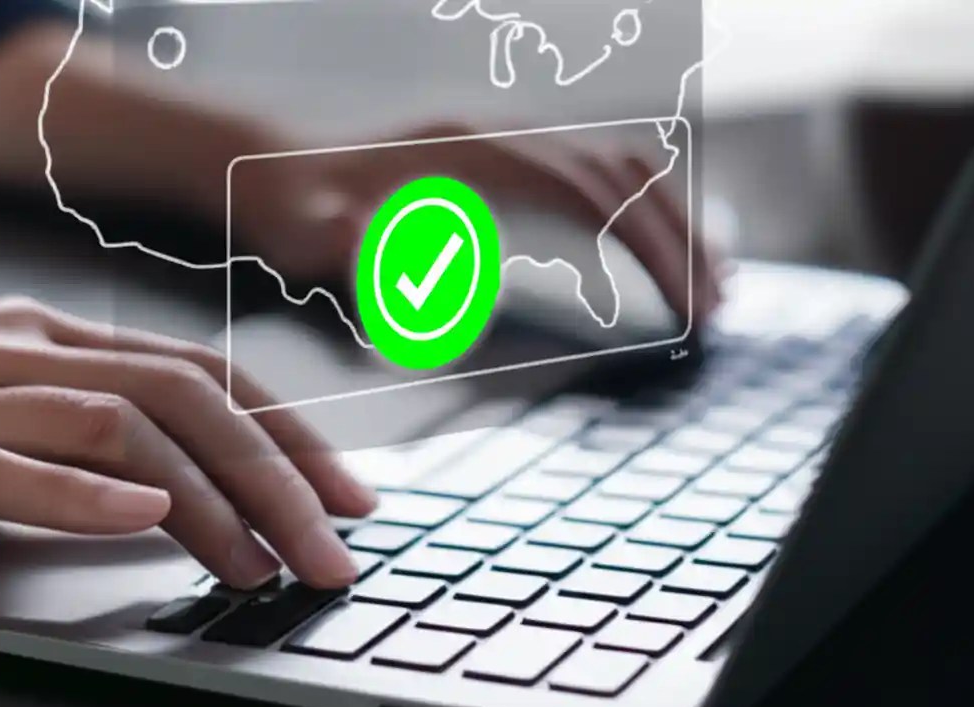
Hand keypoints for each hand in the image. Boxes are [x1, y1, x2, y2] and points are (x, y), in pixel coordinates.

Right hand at [0, 297, 375, 588]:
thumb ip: (80, 425)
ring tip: (260, 562)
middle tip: (336, 541)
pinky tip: (141, 514)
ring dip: (205, 499)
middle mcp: (20, 350)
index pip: (202, 369)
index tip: (345, 490)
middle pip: (185, 396)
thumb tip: (182, 480)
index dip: (287, 429)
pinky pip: (6, 466)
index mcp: (49, 335)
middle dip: (277, 474)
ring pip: (117, 426)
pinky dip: (81, 492)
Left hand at [231, 121, 722, 318]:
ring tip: (706, 274)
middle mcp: (494, 134)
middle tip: (718, 305)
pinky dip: (629, 201)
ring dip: (665, 216)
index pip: (592, 196)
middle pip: (621, 174)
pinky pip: (582, 163)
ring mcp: (494, 137)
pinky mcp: (487, 152)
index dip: (650, 249)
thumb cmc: (283, 201)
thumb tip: (402, 283)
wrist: (255, 157)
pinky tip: (640, 239)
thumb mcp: (308, 232)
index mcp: (468, 155)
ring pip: (612, 161)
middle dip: (678, 239)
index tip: (688, 305)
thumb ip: (353, 251)